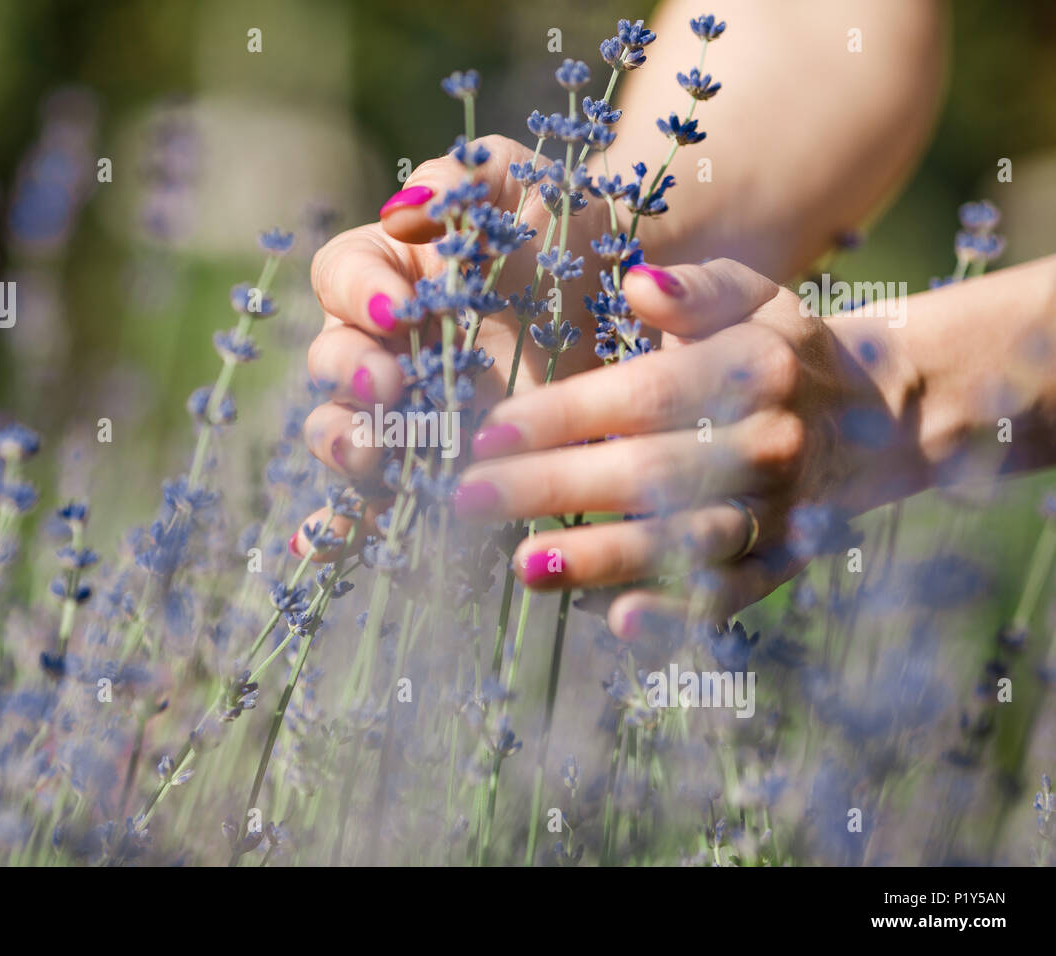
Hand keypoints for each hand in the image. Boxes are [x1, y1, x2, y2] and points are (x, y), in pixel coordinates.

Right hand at [293, 134, 610, 555]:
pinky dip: (342, 522)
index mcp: (388, 269)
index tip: (399, 312)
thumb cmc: (563, 227)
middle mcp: (382, 341)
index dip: (359, 295)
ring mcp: (403, 407)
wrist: (619, 302)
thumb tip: (405, 214)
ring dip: (345, 444)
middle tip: (389, 389)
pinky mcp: (428, 461)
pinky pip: (372, 496)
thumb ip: (463, 181)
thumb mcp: (521, 182)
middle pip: (331, 361)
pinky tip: (324, 547)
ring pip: (342, 428)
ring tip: (373, 457)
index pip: (343, 276)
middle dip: (349, 377)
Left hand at [454, 257, 921, 636]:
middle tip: (471, 499)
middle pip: (648, 473)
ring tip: (525, 565)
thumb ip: (698, 289)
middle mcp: (770, 443)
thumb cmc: (783, 348)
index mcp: (754, 367)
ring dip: (601, 558)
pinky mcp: (787, 562)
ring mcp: (781, 511)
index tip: (488, 433)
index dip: (562, 416)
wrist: (877, 415)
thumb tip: (638, 287)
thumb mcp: (756, 295)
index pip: (642, 396)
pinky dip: (678, 614)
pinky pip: (733, 596)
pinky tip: (618, 620)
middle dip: (551, 488)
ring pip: (682, 542)